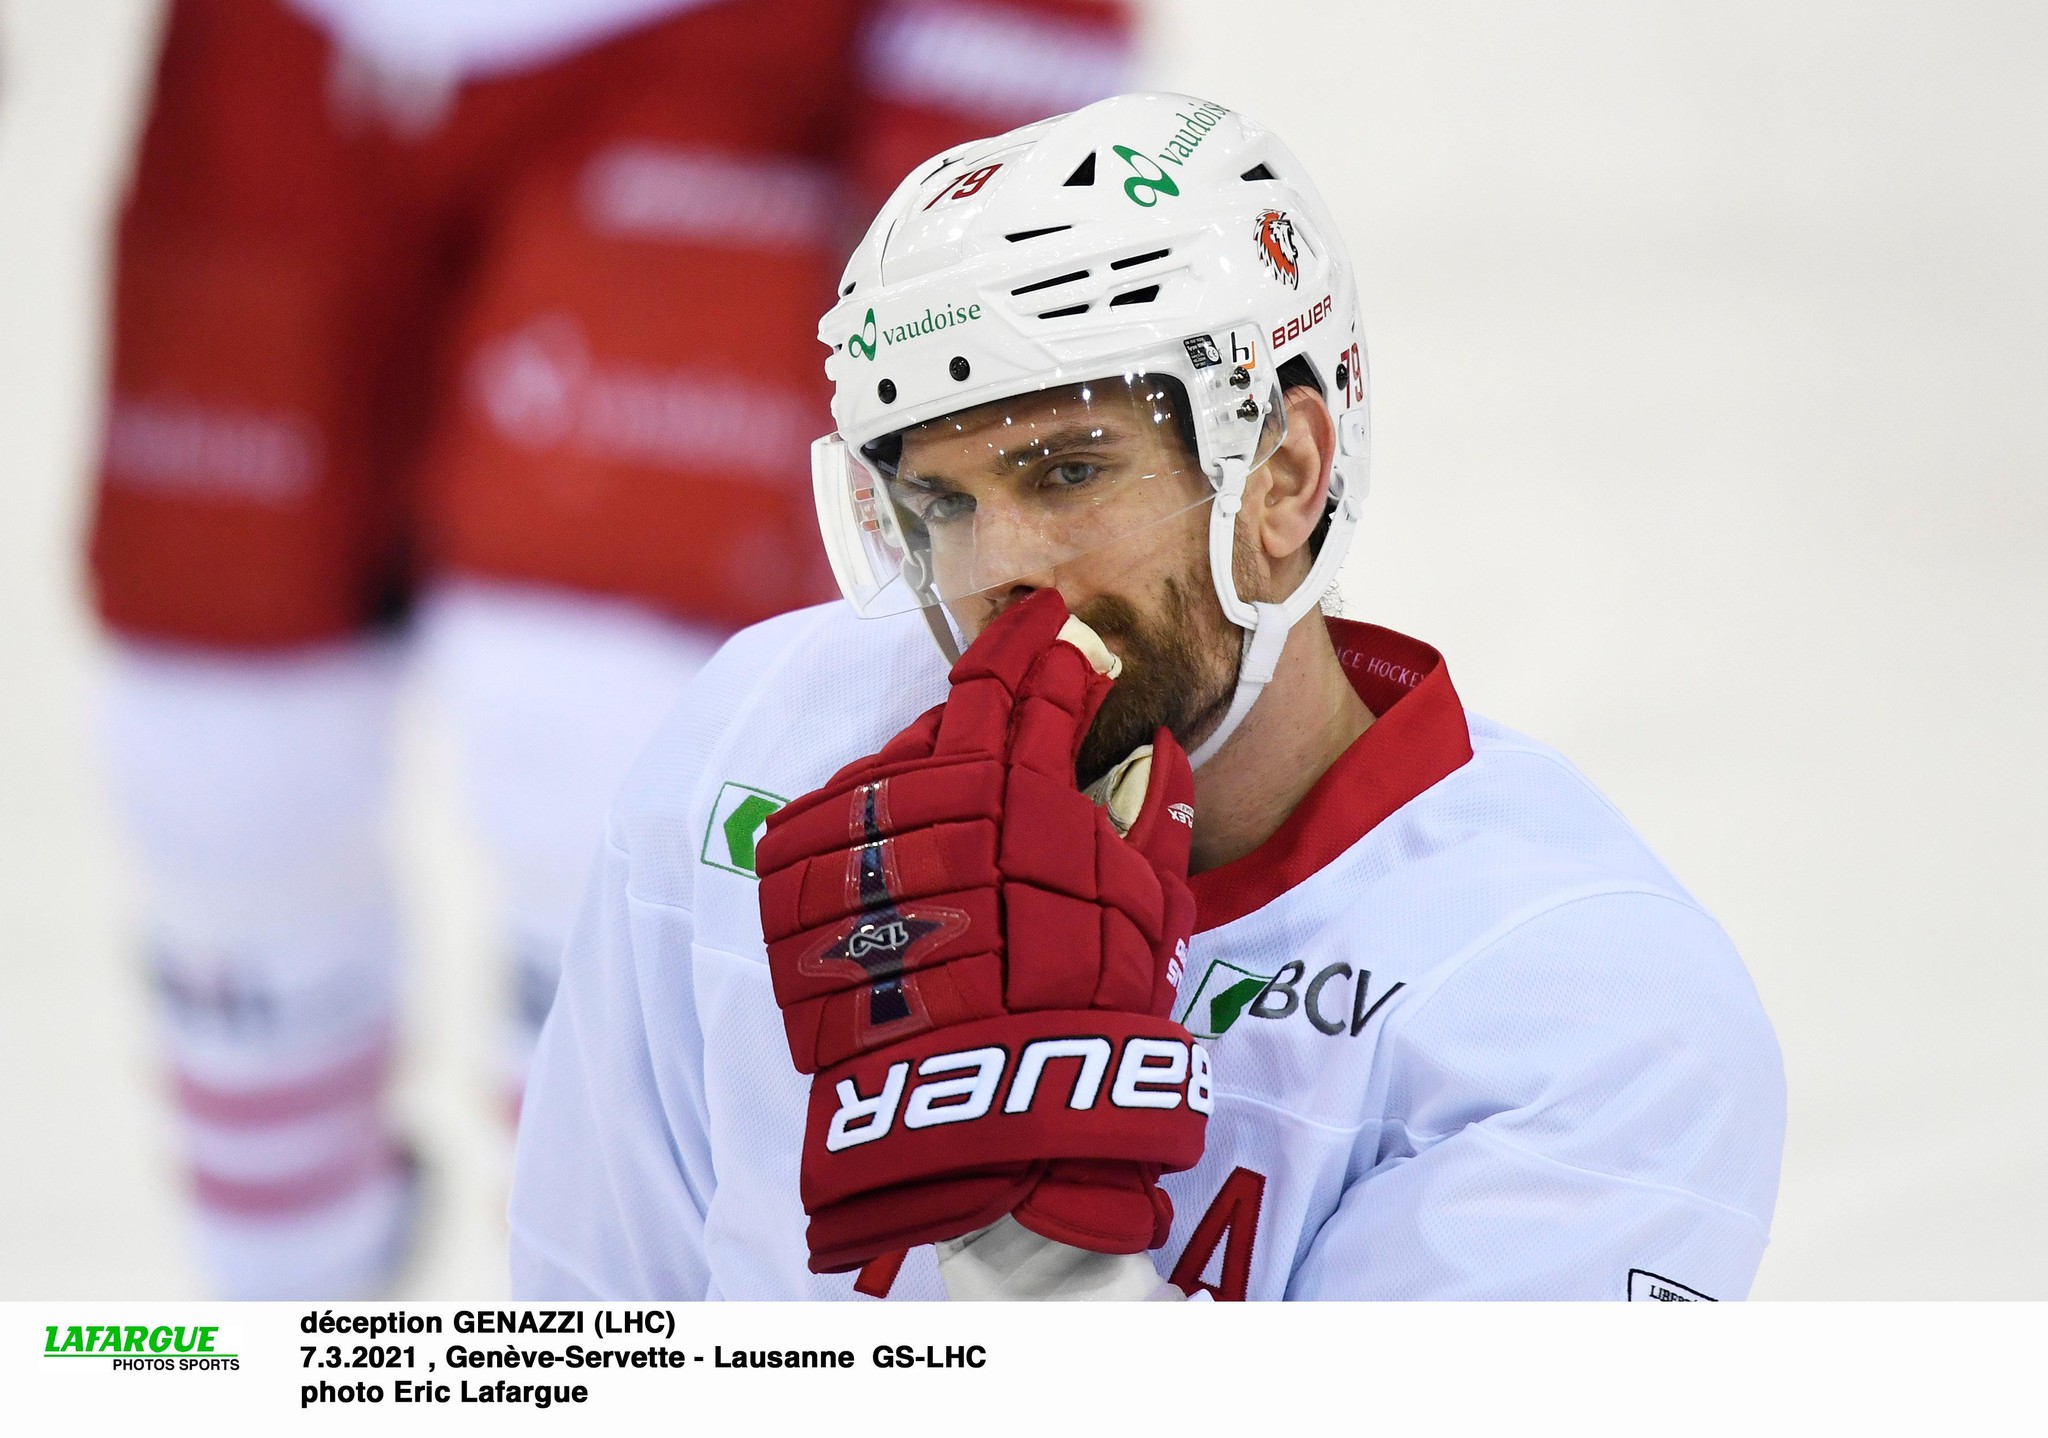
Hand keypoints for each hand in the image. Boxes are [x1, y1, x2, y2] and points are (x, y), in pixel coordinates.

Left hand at [756, 590, 1205, 1272]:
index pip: (1033, 680)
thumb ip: (1154, 817)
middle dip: (998, 678)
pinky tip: (902, 843)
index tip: (1062, 626)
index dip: (1051, 644)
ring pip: (896, 759)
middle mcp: (933, 791)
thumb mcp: (1152, 911)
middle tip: (1022, 669)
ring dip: (934, 759)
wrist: (976, 1101)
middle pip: (960, 704)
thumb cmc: (1083, 1008)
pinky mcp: (797, 875)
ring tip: (966, 790)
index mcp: (1024, 785)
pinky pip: (834, 814)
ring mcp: (860, 828)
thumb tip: (1158, 749)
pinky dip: (874, 815)